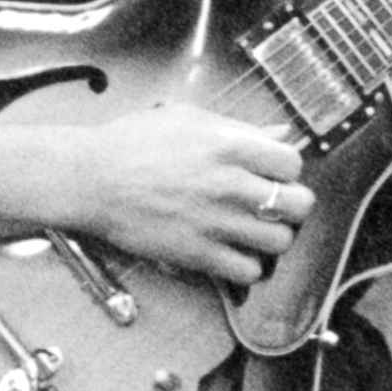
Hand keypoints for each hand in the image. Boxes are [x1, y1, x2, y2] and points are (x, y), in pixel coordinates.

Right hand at [77, 101, 311, 286]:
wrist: (92, 178)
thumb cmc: (134, 143)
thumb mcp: (190, 119)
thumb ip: (241, 129)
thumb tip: (281, 134)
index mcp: (230, 145)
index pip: (294, 163)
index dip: (287, 170)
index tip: (273, 174)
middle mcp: (230, 184)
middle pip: (299, 205)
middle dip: (291, 206)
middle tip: (273, 206)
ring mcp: (216, 221)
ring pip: (280, 241)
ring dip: (271, 237)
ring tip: (254, 231)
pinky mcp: (198, 253)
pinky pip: (249, 271)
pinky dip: (247, 266)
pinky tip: (234, 252)